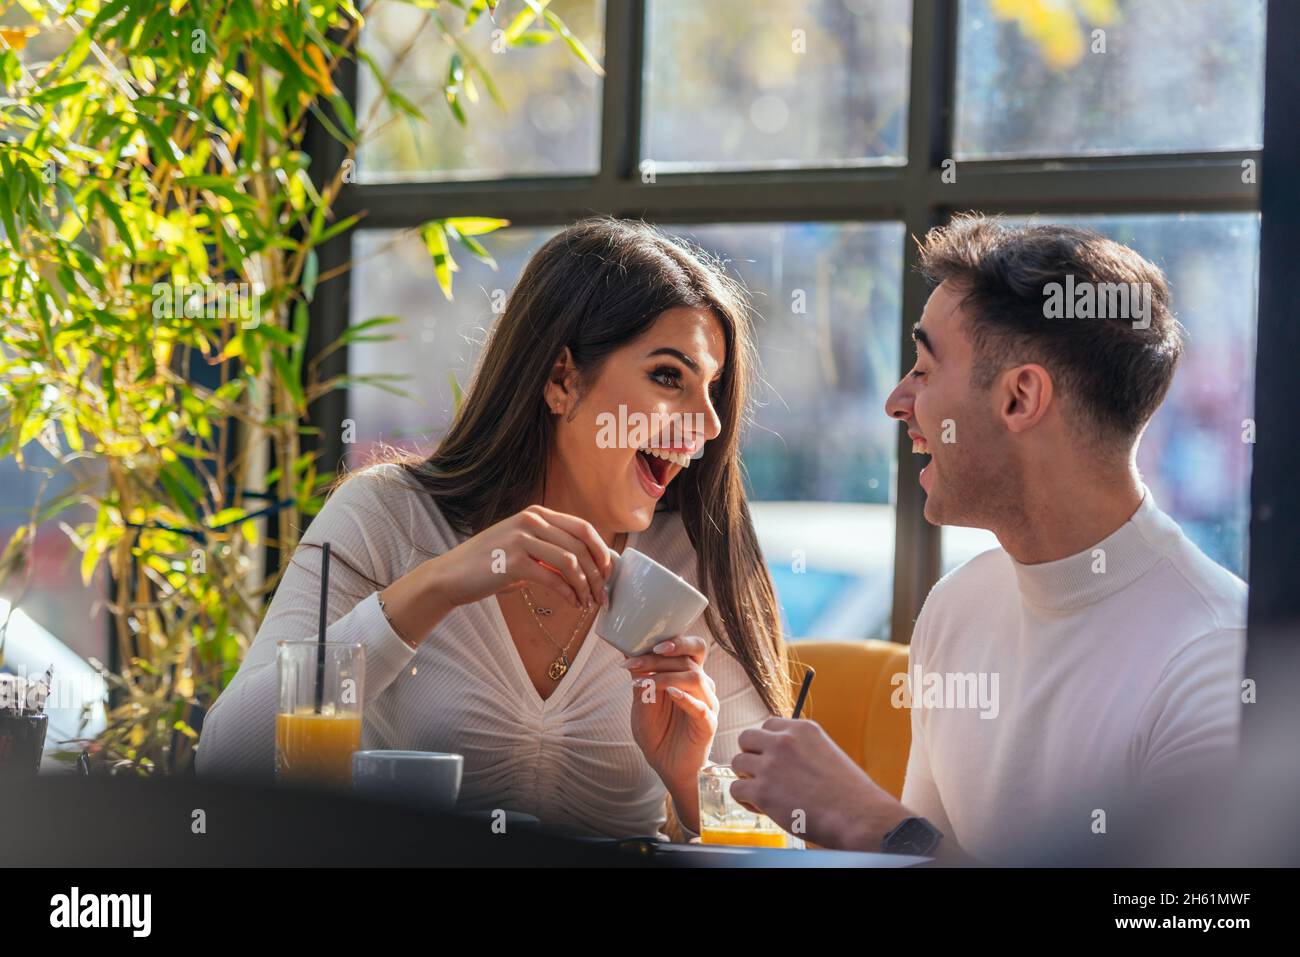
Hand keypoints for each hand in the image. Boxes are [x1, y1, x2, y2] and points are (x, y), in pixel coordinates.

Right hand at [426, 504, 612, 610]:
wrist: (450, 576)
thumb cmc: (488, 565)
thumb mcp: (521, 546)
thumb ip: (548, 549)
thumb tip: (585, 566)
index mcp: (536, 514)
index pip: (583, 527)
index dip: (601, 550)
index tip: (608, 571)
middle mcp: (531, 521)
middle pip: (581, 546)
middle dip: (597, 574)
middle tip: (601, 595)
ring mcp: (521, 539)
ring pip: (571, 562)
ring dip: (585, 586)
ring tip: (586, 603)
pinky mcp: (513, 562)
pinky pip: (553, 579)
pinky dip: (568, 594)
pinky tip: (571, 603)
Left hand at [625, 636, 717, 791]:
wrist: (666, 766)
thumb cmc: (657, 731)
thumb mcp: (642, 701)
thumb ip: (641, 677)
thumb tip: (627, 648)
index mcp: (689, 676)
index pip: (690, 648)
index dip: (673, 641)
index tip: (644, 644)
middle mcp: (702, 686)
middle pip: (691, 660)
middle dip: (661, 658)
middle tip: (636, 662)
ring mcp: (707, 705)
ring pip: (696, 679)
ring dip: (667, 676)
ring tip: (645, 682)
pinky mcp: (708, 725)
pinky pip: (701, 708)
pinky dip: (686, 698)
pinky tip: (670, 693)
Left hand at [730, 717, 909, 850]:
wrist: (858, 817)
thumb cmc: (850, 793)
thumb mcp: (828, 753)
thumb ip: (803, 749)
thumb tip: (784, 760)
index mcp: (803, 729)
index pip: (769, 725)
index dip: (768, 743)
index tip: (775, 759)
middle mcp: (784, 741)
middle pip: (747, 738)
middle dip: (752, 755)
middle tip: (763, 773)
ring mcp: (771, 765)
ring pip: (737, 762)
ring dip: (747, 777)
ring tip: (763, 792)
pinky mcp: (762, 791)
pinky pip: (737, 788)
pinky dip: (745, 799)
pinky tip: (761, 807)